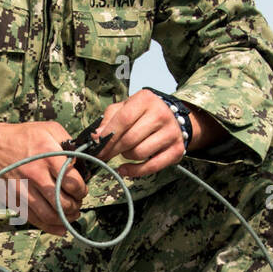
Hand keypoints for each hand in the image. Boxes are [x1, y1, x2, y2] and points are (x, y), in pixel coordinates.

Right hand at [0, 120, 86, 234]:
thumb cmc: (23, 137)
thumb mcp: (49, 128)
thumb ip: (69, 143)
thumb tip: (82, 162)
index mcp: (48, 156)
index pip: (73, 183)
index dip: (82, 190)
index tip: (81, 189)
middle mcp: (35, 175)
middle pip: (63, 202)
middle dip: (76, 206)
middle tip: (77, 202)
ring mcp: (23, 190)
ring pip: (50, 215)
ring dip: (65, 218)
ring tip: (71, 214)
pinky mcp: (14, 201)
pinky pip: (35, 220)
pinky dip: (51, 227)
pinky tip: (61, 227)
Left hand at [98, 92, 227, 178]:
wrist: (173, 118)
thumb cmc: (143, 113)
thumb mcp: (125, 107)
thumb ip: (109, 119)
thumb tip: (96, 137)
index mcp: (146, 100)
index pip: (123, 120)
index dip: (107, 136)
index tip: (96, 146)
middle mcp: (161, 114)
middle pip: (130, 139)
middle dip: (113, 150)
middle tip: (104, 155)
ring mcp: (171, 133)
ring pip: (139, 153)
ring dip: (126, 156)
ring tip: (124, 152)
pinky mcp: (177, 150)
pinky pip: (152, 167)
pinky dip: (135, 171)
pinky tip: (124, 169)